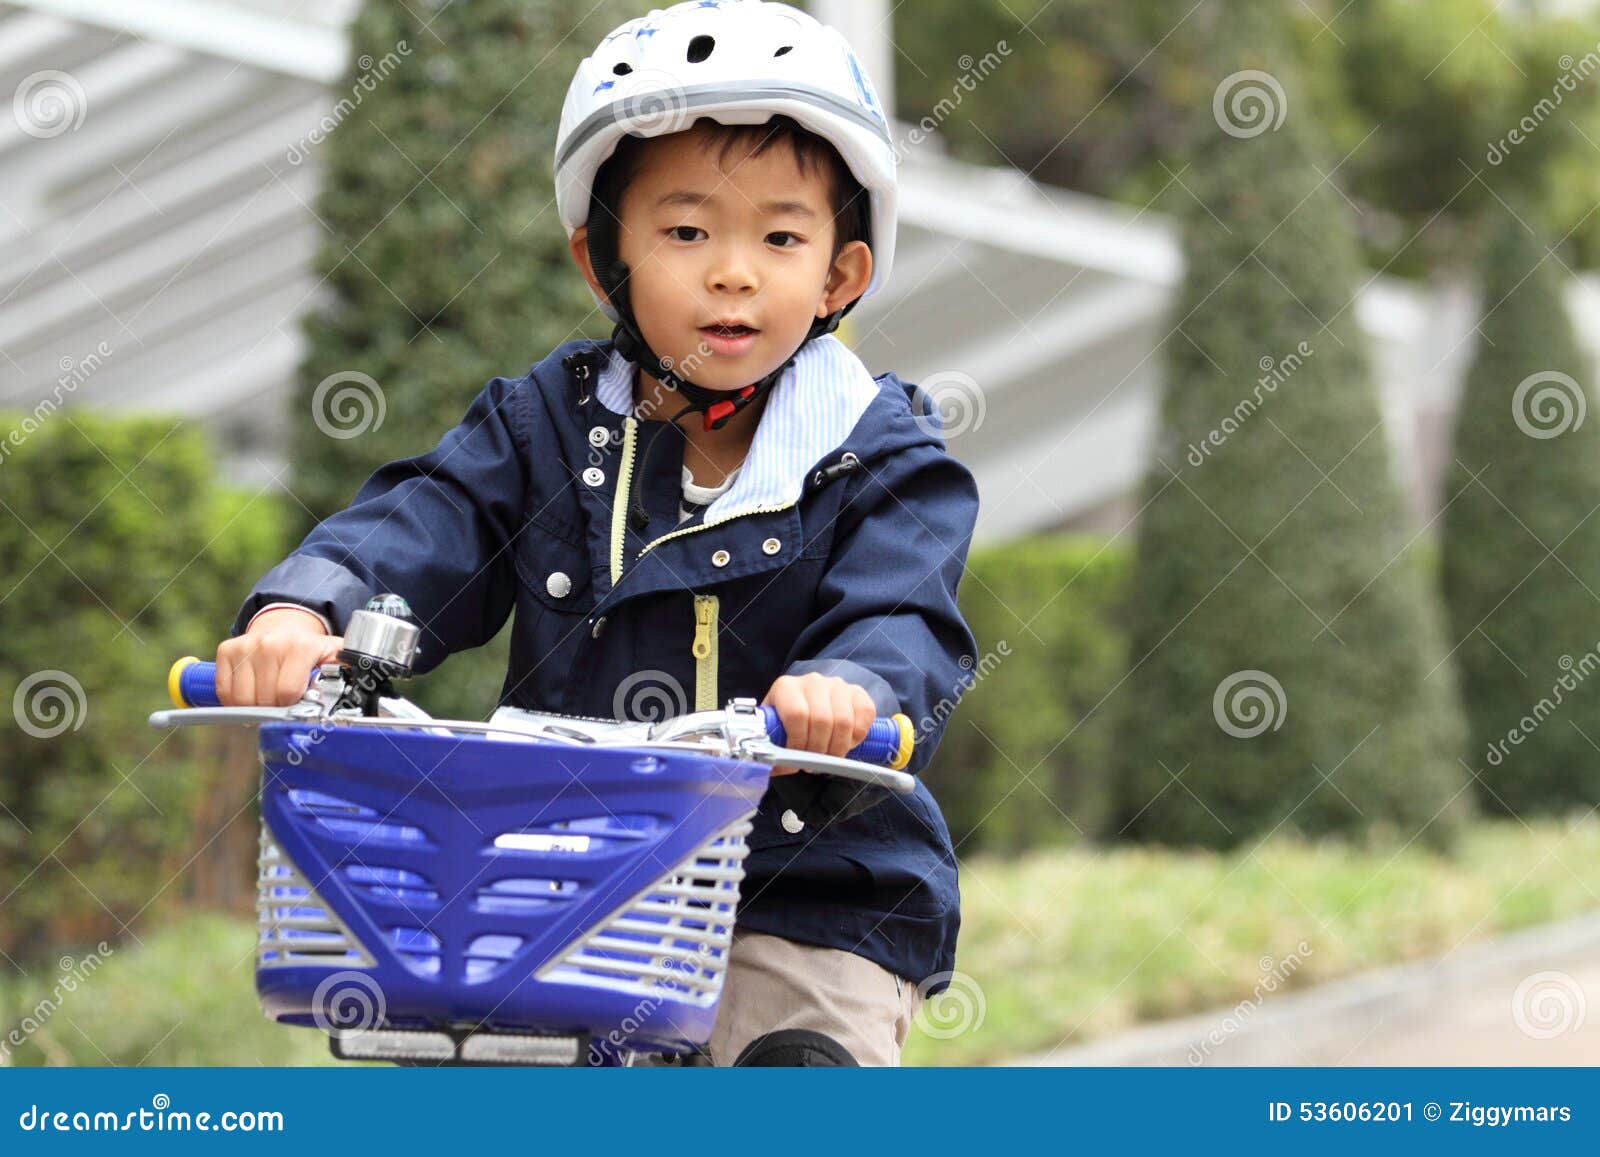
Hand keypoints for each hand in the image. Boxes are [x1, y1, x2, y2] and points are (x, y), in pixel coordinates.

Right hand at [215, 608, 344, 706]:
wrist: (286, 628)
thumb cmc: (310, 650)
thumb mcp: (335, 656)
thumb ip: (348, 673)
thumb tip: (356, 697)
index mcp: (300, 647)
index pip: (287, 693)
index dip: (291, 705)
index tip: (296, 702)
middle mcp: (270, 643)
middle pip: (264, 699)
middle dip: (273, 707)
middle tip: (282, 701)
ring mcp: (246, 645)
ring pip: (242, 699)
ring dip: (254, 706)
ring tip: (267, 697)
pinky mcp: (228, 649)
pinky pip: (224, 690)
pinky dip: (234, 700)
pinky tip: (250, 693)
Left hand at [760, 672, 876, 775]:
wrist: (807, 704)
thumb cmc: (788, 721)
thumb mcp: (774, 730)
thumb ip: (771, 747)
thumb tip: (773, 766)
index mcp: (786, 687)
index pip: (796, 715)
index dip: (798, 742)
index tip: (796, 758)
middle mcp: (812, 682)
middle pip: (822, 720)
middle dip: (819, 750)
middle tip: (814, 763)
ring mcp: (837, 685)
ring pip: (844, 721)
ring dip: (838, 748)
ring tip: (829, 757)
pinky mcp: (857, 692)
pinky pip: (865, 714)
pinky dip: (858, 736)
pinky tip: (847, 743)